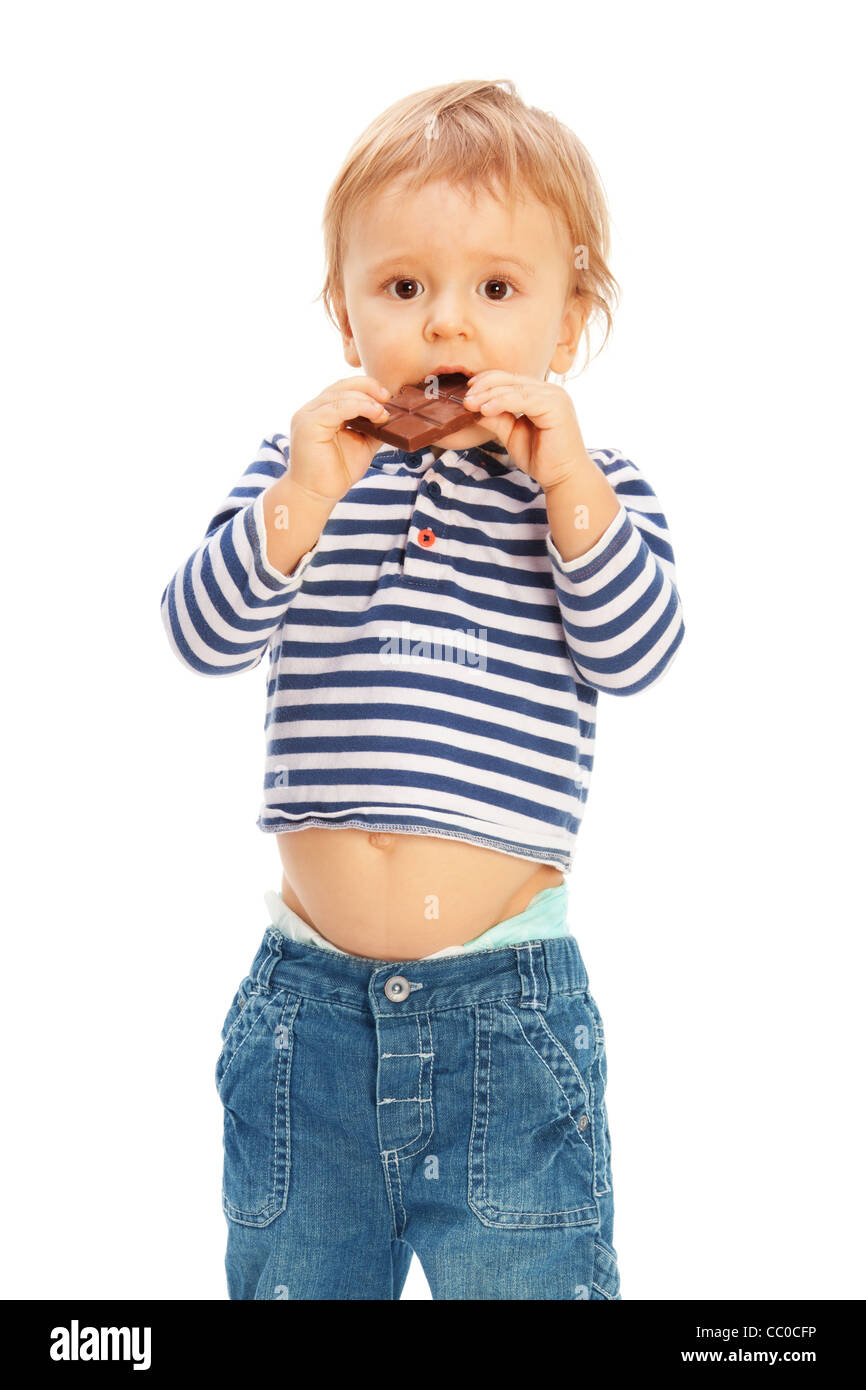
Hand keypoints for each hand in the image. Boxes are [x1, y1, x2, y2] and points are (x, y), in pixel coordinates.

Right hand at [289, 375, 392, 503]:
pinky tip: (374, 413)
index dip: (367, 387)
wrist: (317, 495)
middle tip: (388, 397)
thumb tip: (393, 416)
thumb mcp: (362, 444)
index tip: (387, 396)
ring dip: (366, 399)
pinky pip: (335, 408)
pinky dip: (358, 406)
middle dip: (368, 387)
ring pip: (339, 394)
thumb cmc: (336, 472)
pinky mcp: (307, 424)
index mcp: (323, 411)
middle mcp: (312, 410)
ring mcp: (307, 415)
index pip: (345, 388)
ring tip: (383, 411)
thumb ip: (373, 428)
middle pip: (342, 386)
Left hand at [462, 371, 590, 490]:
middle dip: (484, 387)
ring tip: (469, 404)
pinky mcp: (556, 406)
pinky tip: (485, 410)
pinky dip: (501, 402)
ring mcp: (555, 396)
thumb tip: (474, 408)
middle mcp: (550, 391)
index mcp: (541, 394)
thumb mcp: (512, 435)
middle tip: (464, 398)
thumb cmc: (542, 459)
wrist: (563, 478)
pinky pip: (523, 399)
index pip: (511, 380)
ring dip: (488, 395)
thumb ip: (497, 419)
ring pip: (514, 388)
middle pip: (511, 379)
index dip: (487, 382)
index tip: (467, 390)